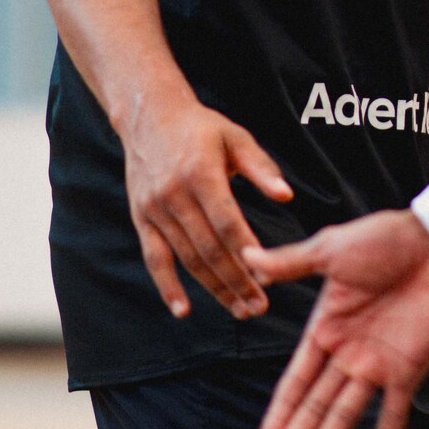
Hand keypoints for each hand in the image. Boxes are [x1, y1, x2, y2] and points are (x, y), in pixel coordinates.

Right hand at [120, 87, 292, 321]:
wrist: (149, 117)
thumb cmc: (202, 128)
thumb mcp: (235, 138)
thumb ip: (261, 168)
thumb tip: (286, 197)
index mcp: (200, 172)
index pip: (226, 220)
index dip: (246, 251)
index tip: (268, 276)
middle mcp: (174, 193)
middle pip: (209, 247)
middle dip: (236, 280)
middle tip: (259, 307)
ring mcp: (155, 208)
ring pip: (187, 258)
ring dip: (214, 288)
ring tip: (239, 310)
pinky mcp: (142, 218)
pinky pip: (155, 258)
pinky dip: (167, 286)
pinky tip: (183, 310)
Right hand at [244, 209, 428, 428]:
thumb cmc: (385, 238)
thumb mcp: (330, 249)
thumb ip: (291, 263)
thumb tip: (246, 257)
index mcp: (326, 327)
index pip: (296, 381)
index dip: (280, 413)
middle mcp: (348, 353)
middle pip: (314, 408)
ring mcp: (378, 365)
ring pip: (344, 417)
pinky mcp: (409, 370)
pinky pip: (394, 415)